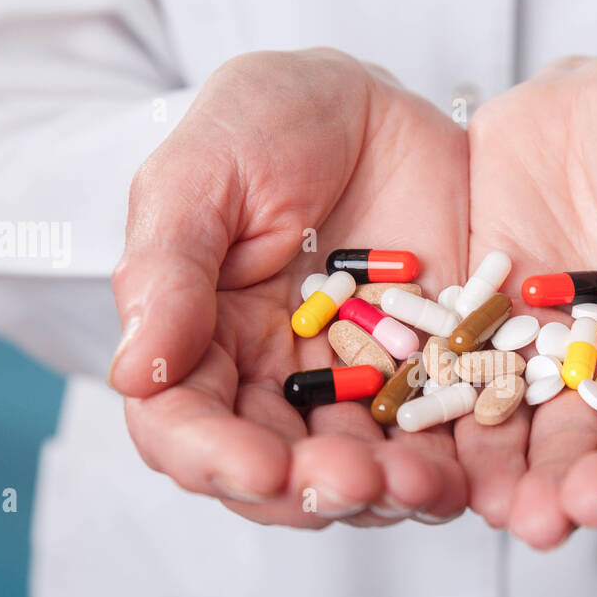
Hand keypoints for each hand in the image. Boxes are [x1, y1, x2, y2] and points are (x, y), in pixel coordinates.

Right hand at [108, 49, 469, 526]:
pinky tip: (463, 472)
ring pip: (356, 471)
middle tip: (353, 482)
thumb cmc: (272, 122)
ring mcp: (352, 389)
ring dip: (385, 493)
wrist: (381, 104)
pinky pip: (435, 442)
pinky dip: (447, 468)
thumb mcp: (205, 173)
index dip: (213, 458)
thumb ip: (168, 268)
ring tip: (418, 485)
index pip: (184, 426)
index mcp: (200, 341)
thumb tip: (133, 375)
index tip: (258, 468)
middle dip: (310, 489)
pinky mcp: (425, 382)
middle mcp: (272, 383)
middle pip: (274, 471)